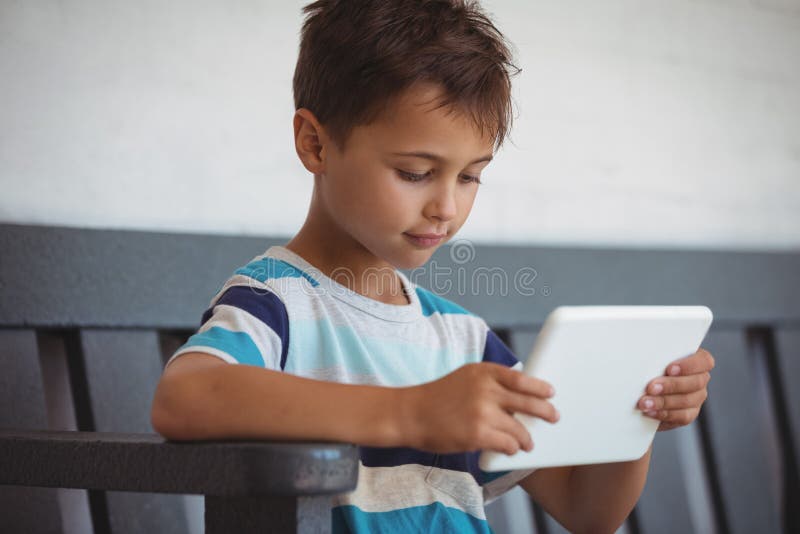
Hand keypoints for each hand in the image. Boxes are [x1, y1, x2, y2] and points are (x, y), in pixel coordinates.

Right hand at [399, 362, 559, 454]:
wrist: (410, 413)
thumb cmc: (437, 398)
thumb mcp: (464, 378)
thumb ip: (489, 382)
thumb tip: (517, 396)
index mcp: (482, 372)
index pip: (520, 378)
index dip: (539, 387)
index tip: (550, 392)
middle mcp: (485, 389)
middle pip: (527, 402)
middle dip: (545, 412)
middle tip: (554, 417)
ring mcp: (482, 412)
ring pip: (519, 428)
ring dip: (527, 438)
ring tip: (529, 442)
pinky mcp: (477, 434)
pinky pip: (507, 444)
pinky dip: (512, 448)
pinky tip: (512, 450)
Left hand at [638, 348, 714, 430]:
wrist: (642, 389)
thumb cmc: (650, 367)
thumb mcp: (654, 359)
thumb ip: (657, 358)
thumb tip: (644, 358)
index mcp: (696, 361)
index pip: (704, 361)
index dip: (689, 365)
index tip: (669, 369)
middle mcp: (700, 379)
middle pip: (695, 383)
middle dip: (671, 385)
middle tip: (651, 387)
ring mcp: (696, 398)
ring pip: (687, 401)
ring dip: (663, 402)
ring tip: (645, 402)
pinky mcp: (688, 414)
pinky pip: (681, 417)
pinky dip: (664, 414)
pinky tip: (650, 412)